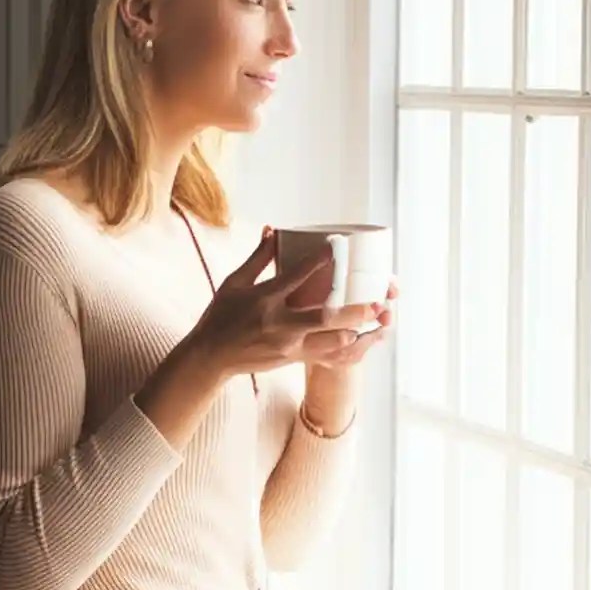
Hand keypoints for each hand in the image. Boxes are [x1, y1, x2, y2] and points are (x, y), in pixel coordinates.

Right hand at [184, 233, 381, 380]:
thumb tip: (272, 230)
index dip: (318, 261)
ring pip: (332, 343)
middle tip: (379, 302)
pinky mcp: (292, 359)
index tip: (336, 247)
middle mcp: (279, 324)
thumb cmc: (221, 315)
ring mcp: (288, 346)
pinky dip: (349, 349)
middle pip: (324, 318)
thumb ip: (259, 258)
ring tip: (380, 321)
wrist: (211, 356)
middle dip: (355, 311)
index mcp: (264, 300)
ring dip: (359, 332)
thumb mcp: (235, 283)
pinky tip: (365, 340)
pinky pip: (327, 357)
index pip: (296, 277)